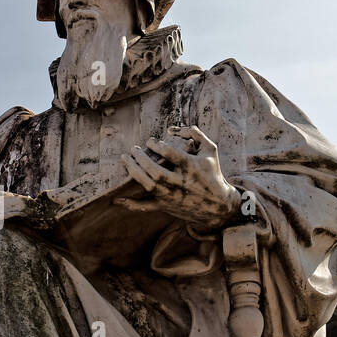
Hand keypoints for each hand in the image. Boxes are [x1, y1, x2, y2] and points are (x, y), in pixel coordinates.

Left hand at [117, 125, 241, 230]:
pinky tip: (118, 200)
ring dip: (134, 172)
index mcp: (191, 167)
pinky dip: (132, 205)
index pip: (170, 154)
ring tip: (125, 159)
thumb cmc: (212, 173)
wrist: (218, 205)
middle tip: (133, 149)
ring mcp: (172, 195)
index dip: (157, 146)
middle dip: (141, 158)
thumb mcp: (210, 150)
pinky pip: (146, 207)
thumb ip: (195, 133)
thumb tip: (171, 129)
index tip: (150, 141)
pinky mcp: (166, 206)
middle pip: (155, 171)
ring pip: (149, 185)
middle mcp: (180, 182)